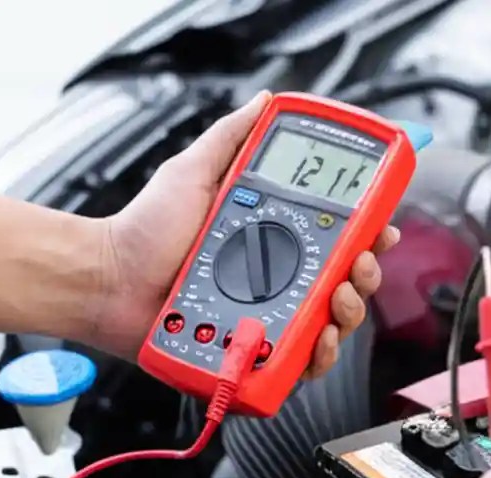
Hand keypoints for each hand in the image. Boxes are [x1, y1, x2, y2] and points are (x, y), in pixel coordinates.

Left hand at [93, 91, 398, 377]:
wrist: (110, 280)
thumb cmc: (144, 231)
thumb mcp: (194, 171)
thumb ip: (232, 136)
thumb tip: (265, 101)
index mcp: (276, 240)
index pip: (340, 239)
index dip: (369, 236)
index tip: (380, 227)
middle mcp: (281, 281)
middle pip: (349, 284)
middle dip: (366, 276)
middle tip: (356, 263)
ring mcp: (271, 319)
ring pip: (335, 325)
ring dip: (349, 313)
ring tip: (335, 301)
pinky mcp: (256, 353)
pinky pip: (302, 363)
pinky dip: (317, 356)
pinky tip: (316, 340)